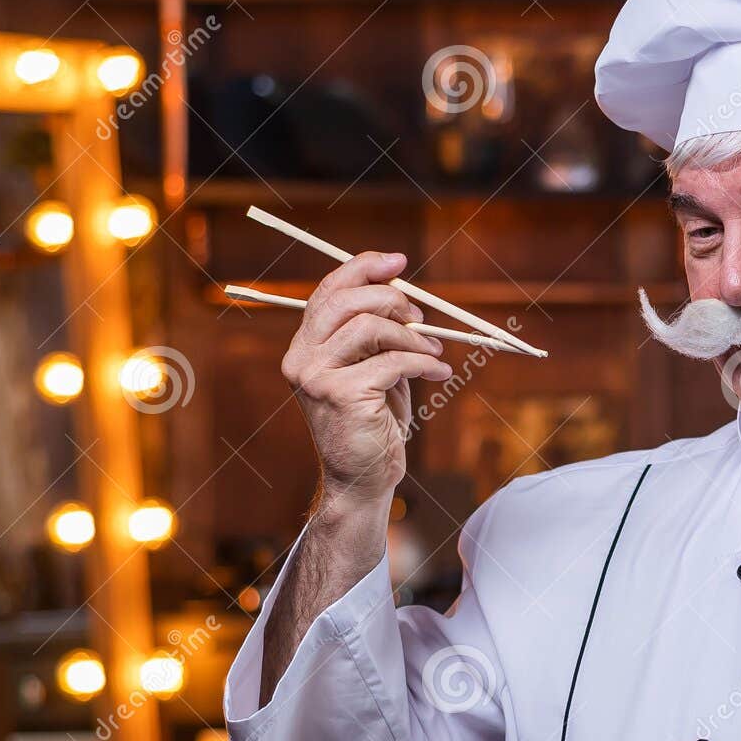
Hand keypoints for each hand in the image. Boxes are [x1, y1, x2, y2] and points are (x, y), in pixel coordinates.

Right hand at [279, 251, 454, 505]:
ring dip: (412, 334)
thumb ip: (377, 335)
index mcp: (304, 348)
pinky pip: (392, 361)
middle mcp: (301, 359)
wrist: (364, 479)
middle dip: (392, 299)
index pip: (327, 292)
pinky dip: (424, 362)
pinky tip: (439, 372)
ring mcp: (316, 377)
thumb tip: (404, 293)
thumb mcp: (373, 370)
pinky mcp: (340, 395)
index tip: (398, 261)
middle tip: (421, 317)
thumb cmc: (372, 425)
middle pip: (345, 300)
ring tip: (435, 349)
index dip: (362, 269)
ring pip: (369, 326)